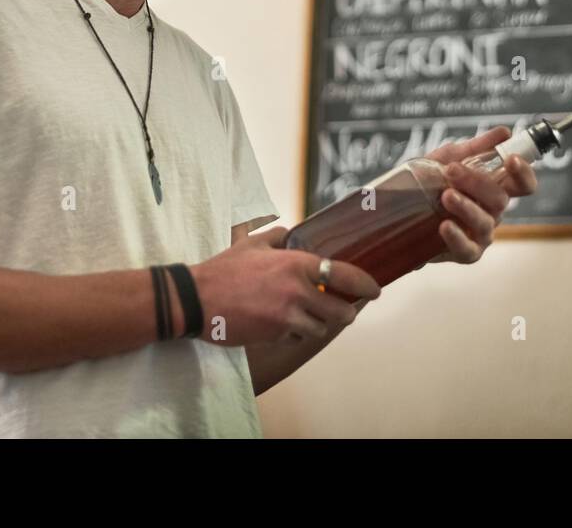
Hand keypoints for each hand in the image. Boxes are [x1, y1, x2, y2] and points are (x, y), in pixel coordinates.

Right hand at [189, 226, 380, 345]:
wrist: (196, 299)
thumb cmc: (224, 269)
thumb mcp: (252, 243)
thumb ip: (277, 236)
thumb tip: (291, 234)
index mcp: (296, 263)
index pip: (344, 275)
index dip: (365, 285)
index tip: (375, 290)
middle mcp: (297, 290)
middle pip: (341, 312)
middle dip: (345, 313)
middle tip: (342, 310)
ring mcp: (287, 316)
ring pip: (320, 328)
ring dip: (317, 324)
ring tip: (307, 316)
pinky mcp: (274, 335)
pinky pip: (296, 337)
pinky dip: (295, 332)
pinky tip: (283, 323)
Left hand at [425, 126, 537, 264]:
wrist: (399, 206)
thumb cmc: (431, 180)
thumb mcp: (450, 157)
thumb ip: (477, 147)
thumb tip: (503, 132)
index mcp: (494, 187)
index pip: (522, 184)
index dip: (523, 173)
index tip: (511, 159)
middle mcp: (492, 211)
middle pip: (500, 199)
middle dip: (477, 182)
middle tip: (452, 170)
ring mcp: (480, 233)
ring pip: (485, 222)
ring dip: (466, 207)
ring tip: (446, 196)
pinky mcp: (465, 252)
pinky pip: (468, 249)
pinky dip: (458, 238)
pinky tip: (445, 226)